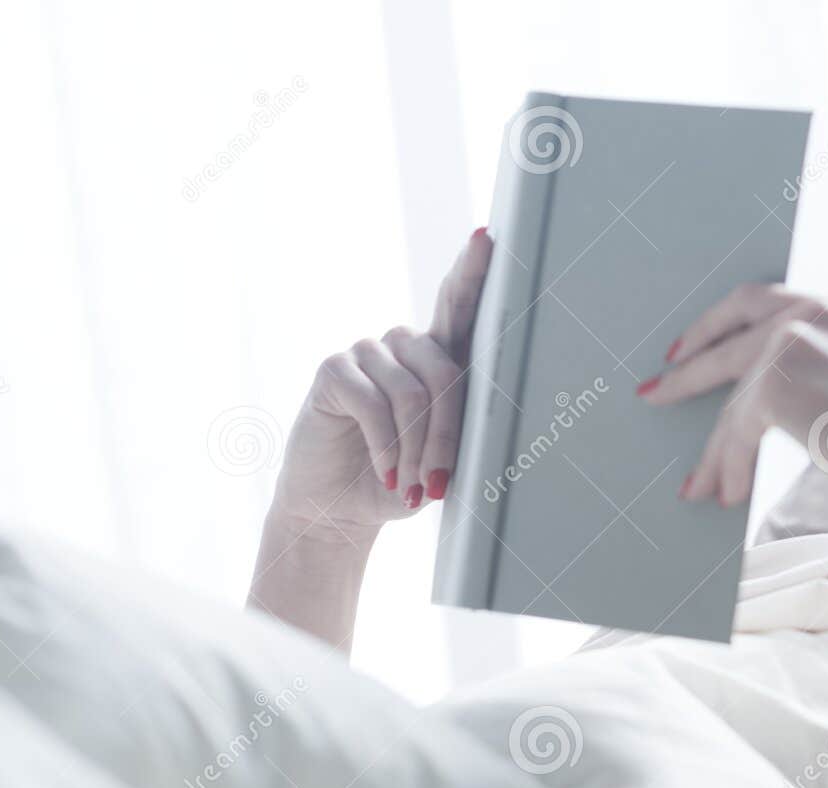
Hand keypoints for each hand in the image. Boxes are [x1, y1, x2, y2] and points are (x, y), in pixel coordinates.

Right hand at [270, 228, 492, 536]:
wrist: (337, 509)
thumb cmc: (398, 482)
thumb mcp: (439, 460)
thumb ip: (461, 429)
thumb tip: (494, 419)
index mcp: (437, 358)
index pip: (459, 309)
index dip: (471, 272)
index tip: (485, 238)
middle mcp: (403, 345)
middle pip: (445, 371)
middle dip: (449, 436)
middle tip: (441, 484)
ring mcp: (366, 352)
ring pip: (413, 394)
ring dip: (418, 451)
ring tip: (415, 488)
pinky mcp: (333, 369)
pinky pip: (374, 404)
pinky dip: (387, 448)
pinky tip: (388, 474)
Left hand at [638, 285, 827, 526]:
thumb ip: (819, 373)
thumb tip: (760, 400)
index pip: (761, 301)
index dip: (718, 325)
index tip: (687, 348)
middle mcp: (814, 312)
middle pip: (731, 333)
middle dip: (688, 367)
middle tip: (656, 390)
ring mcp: (793, 342)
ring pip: (734, 398)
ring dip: (715, 450)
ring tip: (697, 486)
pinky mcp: (776, 381)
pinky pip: (738, 429)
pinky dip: (729, 465)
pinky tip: (727, 494)